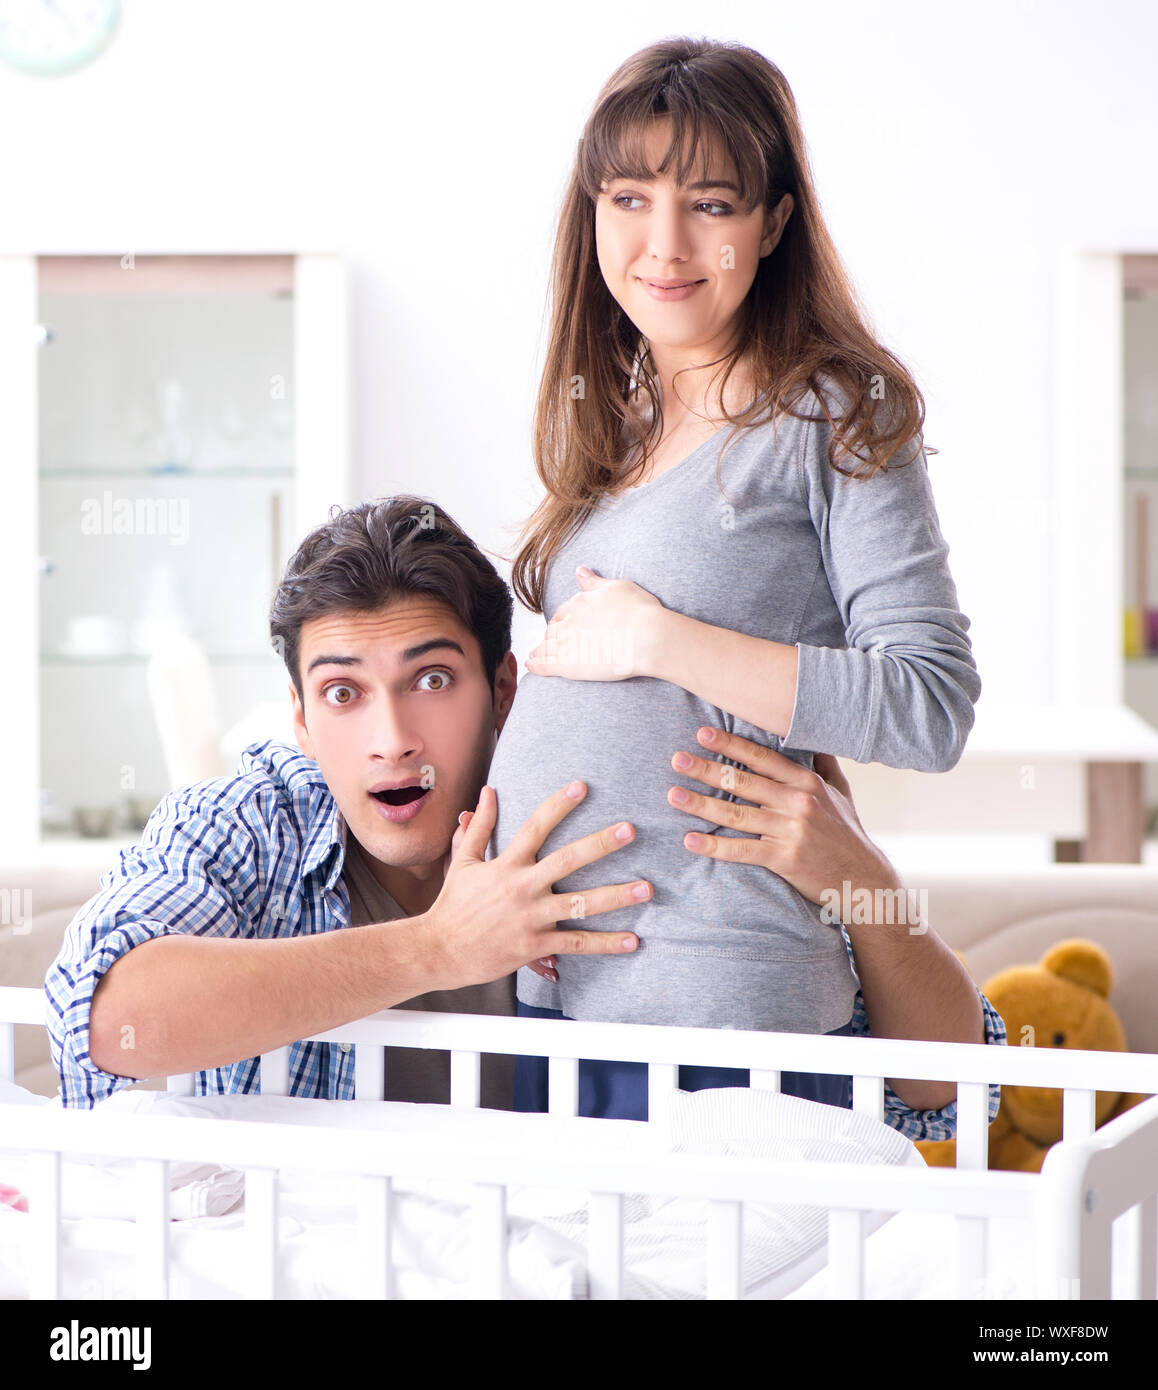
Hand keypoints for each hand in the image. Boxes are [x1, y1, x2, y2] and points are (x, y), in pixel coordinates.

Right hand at [423, 781, 648, 990]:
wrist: (439, 950)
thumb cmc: (453, 905)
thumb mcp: (464, 862)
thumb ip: (480, 827)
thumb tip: (488, 792)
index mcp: (506, 864)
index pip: (536, 826)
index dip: (559, 804)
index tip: (582, 786)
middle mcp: (521, 888)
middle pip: (567, 861)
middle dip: (601, 844)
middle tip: (631, 830)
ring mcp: (530, 918)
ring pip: (580, 904)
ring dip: (616, 896)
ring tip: (647, 888)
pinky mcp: (535, 945)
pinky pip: (576, 942)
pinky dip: (605, 943)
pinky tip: (632, 940)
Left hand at [524, 566, 664, 681]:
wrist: (647, 637)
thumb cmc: (639, 611)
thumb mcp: (617, 587)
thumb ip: (594, 582)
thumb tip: (580, 571)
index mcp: (578, 603)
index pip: (562, 612)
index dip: (562, 621)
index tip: (564, 626)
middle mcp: (568, 621)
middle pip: (553, 629)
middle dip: (552, 636)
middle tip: (552, 643)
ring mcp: (566, 644)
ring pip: (546, 647)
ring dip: (540, 651)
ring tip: (536, 656)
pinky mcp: (567, 665)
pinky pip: (544, 665)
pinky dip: (536, 665)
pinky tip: (531, 665)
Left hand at [668, 727, 901, 910]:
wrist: (864, 879)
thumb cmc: (848, 835)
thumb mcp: (841, 793)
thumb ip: (825, 765)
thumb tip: (815, 739)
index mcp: (807, 782)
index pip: (762, 758)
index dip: (731, 744)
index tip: (702, 734)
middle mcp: (798, 801)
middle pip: (743, 782)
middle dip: (706, 769)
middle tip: (676, 759)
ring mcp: (791, 830)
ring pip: (736, 814)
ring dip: (700, 804)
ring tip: (673, 795)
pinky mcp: (785, 858)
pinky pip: (742, 850)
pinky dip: (713, 846)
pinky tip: (690, 840)